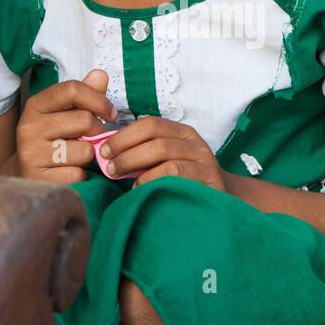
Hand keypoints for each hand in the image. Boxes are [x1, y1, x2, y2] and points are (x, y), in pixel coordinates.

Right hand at [15, 68, 116, 181]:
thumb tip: (100, 75)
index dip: (98, 100)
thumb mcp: (65, 112)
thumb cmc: (52, 138)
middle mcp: (29, 127)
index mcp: (36, 105)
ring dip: (89, 155)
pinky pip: (79, 174)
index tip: (110, 112)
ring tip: (75, 156)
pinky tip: (68, 171)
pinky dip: (81, 174)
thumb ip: (84, 95)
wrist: (25, 173)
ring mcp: (32, 154)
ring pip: (85, 151)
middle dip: (96, 131)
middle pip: (84, 121)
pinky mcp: (40, 178)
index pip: (72, 90)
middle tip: (88, 138)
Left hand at [99, 116, 228, 192]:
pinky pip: (176, 174)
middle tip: (108, 168)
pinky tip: (141, 190)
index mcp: (181, 132)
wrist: (221, 200)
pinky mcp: (209, 179)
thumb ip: (141, 154)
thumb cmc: (183, 182)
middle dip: (126, 152)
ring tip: (120, 178)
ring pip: (165, 154)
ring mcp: (204, 159)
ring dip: (136, 165)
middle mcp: (194, 142)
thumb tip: (105, 152)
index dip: (124, 135)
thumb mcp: (164, 162)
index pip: (150, 123)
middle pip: (155, 137)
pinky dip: (153, 181)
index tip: (103, 150)